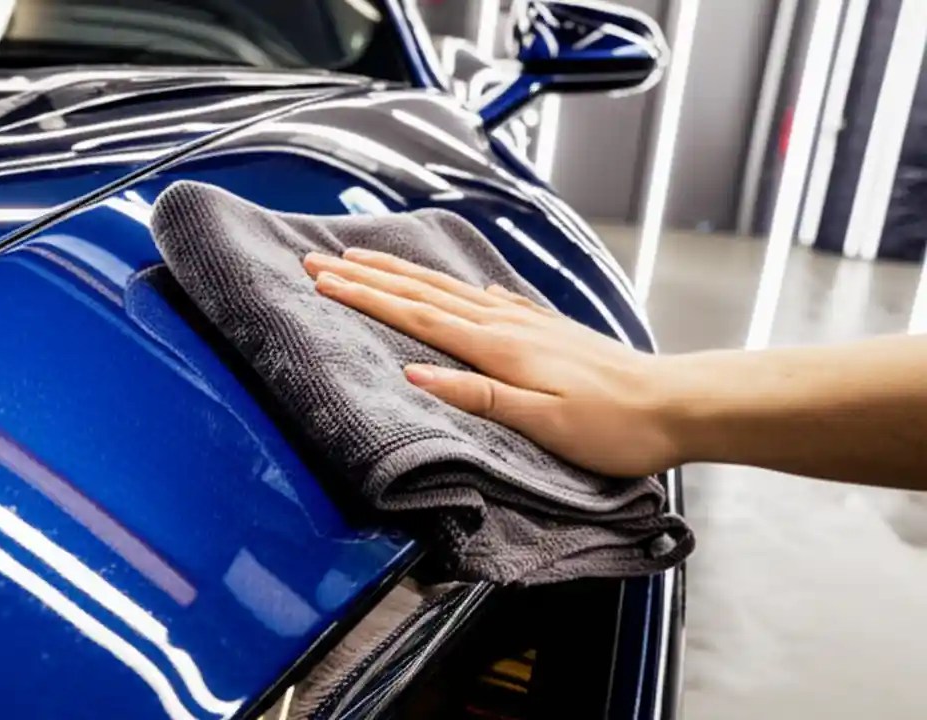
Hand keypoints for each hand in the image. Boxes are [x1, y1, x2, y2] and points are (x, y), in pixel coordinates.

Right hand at [302, 248, 683, 477]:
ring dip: (401, 273)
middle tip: (321, 258)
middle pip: (422, 293)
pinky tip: (453, 284)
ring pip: (448, 290)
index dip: (365, 297)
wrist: (675, 404)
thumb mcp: (542, 421)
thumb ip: (478, 395)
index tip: (323, 280)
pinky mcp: (543, 329)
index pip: (416, 317)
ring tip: (365, 258)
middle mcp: (506, 325)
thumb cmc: (613, 425)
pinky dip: (454, 287)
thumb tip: (415, 373)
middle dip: (367, 275)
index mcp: (498, 348)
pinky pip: (482, 298)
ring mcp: (525, 323)